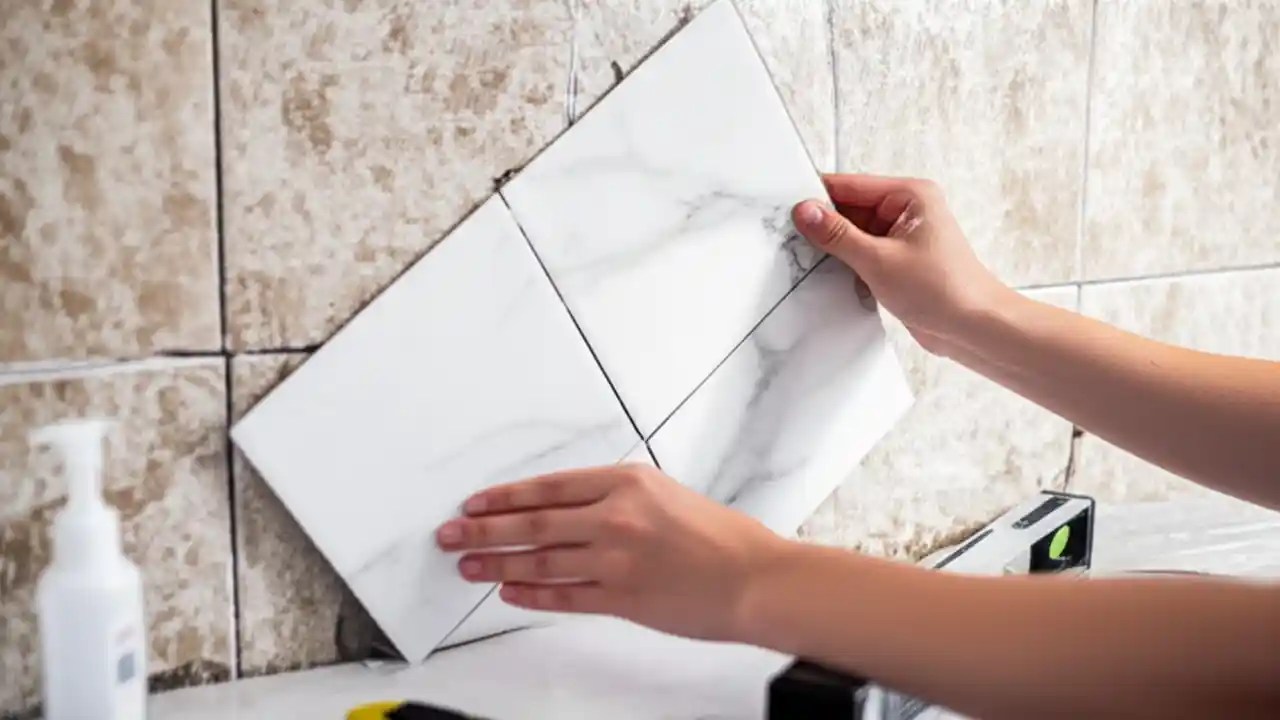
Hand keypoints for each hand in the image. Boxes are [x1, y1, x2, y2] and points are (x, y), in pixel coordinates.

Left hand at [435, 463, 785, 641]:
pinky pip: (563, 596)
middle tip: (450, 534)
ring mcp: (616, 559)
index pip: (547, 487)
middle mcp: (616, 517)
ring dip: (496, 563)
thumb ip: (614, 497)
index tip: (473, 502)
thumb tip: (560, 509)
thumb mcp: (663, 493)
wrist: (753, 577)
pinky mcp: (622, 598)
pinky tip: (507, 591)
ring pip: (540, 561)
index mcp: (626, 482)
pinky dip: (531, 594)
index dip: (504, 497)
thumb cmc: (716, 535)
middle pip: (533, 524)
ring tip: (467, 566)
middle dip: (483, 529)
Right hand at [792, 174, 1013, 355]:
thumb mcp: (878, 260)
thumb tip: (805, 211)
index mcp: (910, 195)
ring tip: (815, 263)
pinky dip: (847, 264)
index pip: (850, 185)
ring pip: (853, 234)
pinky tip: (834, 276)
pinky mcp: (898, 260)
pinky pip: (862, 253)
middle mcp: (907, 210)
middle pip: (849, 209)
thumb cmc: (942, 290)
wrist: (974, 328)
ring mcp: (902, 236)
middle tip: (793, 242)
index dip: (817, 197)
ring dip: (836, 249)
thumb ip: (837, 235)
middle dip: (825, 226)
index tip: (786, 210)